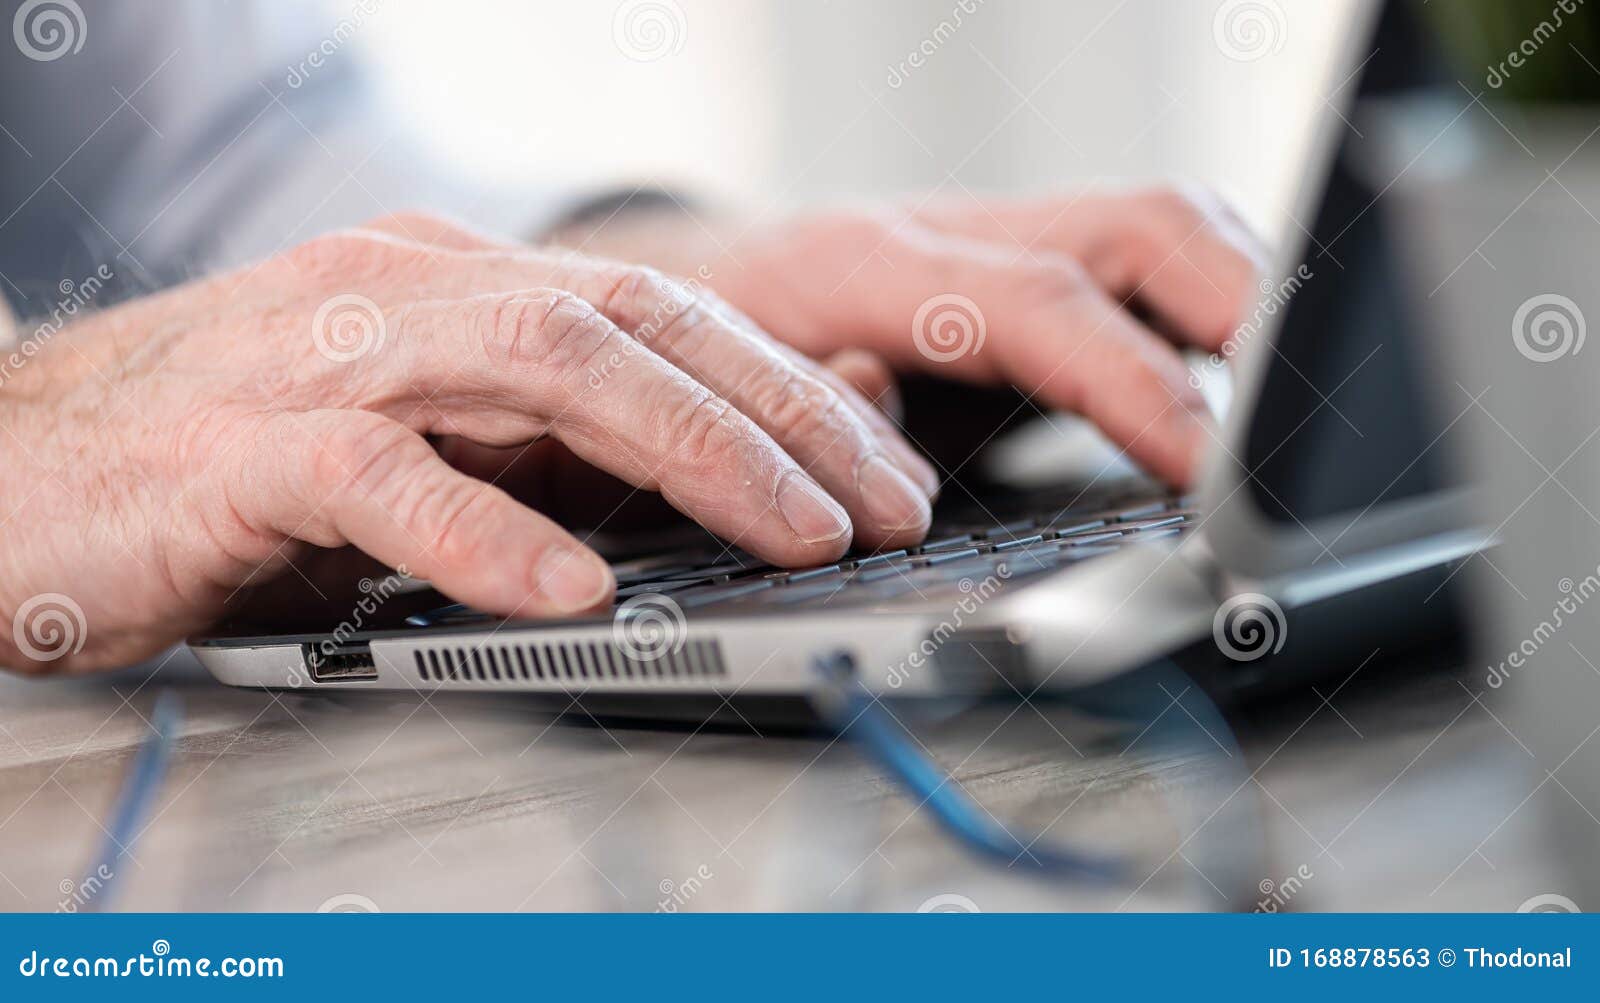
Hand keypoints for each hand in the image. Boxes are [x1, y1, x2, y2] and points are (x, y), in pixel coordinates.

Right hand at [0, 213, 934, 673]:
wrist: (16, 469)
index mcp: (463, 291)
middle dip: (783, 417)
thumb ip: (567, 447)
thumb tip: (741, 465)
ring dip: (688, 452)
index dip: (793, 390)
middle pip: (636, 327)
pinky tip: (574, 586)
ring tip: (792, 532)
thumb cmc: (239, 466)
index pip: (668, 317)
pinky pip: (381, 480)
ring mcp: (326, 360)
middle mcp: (410, 297)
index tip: (891, 468)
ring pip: (543, 372)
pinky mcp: (238, 448)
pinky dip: (487, 532)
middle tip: (889, 504)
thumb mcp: (434, 444)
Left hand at [554, 186, 1265, 485]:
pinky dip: (1205, 316)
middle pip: (1139, 228)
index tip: (1206, 468)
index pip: (1041, 306)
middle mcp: (943, 236)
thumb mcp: (718, 405)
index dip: (1135, 385)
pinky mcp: (1011, 275)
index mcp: (868, 266)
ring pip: (1158, 231)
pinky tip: (1233, 377)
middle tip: (1294, 425)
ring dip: (1242, 304)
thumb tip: (890, 422)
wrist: (656, 303)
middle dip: (1239, 315)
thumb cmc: (684, 362)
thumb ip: (813, 416)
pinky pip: (1138, 266)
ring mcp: (986, 246)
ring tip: (1294, 400)